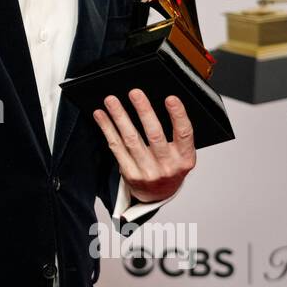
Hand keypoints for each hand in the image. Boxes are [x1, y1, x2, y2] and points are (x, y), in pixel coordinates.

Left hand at [92, 88, 195, 203]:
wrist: (158, 194)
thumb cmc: (170, 166)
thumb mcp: (182, 153)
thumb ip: (176, 133)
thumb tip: (161, 102)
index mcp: (184, 159)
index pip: (184, 134)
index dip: (178, 115)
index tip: (170, 98)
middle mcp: (167, 166)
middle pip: (154, 134)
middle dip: (144, 111)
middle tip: (135, 92)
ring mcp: (147, 172)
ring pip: (131, 139)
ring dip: (120, 117)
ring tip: (112, 100)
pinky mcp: (129, 173)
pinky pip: (116, 147)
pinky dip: (107, 129)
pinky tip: (102, 116)